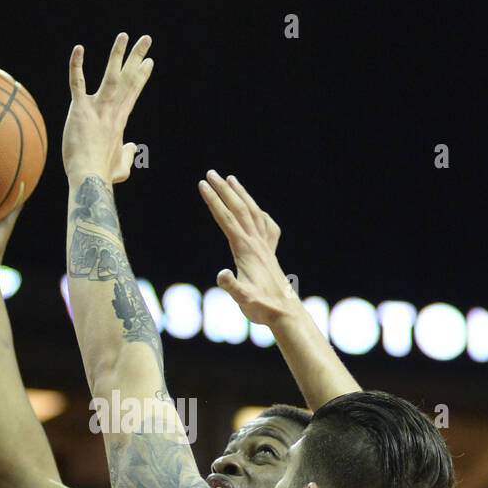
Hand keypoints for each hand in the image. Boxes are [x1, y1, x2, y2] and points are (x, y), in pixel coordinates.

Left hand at [62, 32, 153, 184]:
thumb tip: (132, 146)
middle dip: (137, 57)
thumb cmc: (104, 176)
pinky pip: (77, 83)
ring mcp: (97, 109)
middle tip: (146, 39)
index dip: (141, 76)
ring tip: (124, 35)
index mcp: (120, 121)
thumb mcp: (122, 166)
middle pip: (128, 79)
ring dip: (117, 54)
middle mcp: (112, 111)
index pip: (133, 93)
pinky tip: (79, 49)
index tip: (148, 62)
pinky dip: (76, 66)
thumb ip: (128, 154)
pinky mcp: (80, 110)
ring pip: (110, 76)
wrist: (91, 179)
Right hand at [199, 171, 296, 326]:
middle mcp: (257, 243)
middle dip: (224, 189)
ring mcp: (265, 246)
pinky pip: (266, 225)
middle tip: (210, 173)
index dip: (214, 201)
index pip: (226, 219)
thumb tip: (221, 275)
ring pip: (253, 212)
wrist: (285, 313)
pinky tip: (256, 211)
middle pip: (239, 208)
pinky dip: (258, 212)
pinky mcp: (270, 253)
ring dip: (241, 194)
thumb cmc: (262, 308)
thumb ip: (232, 287)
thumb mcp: (243, 300)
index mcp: (245, 249)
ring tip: (231, 179)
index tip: (202, 185)